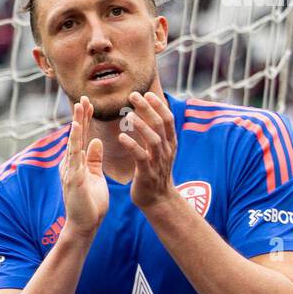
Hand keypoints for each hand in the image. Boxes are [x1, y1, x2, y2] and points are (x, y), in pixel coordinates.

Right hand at [59, 96, 107, 235]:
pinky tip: (78, 128)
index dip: (85, 120)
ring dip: (77, 123)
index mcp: (76, 163)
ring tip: (80, 107)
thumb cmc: (90, 203)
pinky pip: (74, 156)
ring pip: (73, 142)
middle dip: (80, 116)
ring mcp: (70, 170)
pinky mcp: (73, 178)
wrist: (85, 225)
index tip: (89, 103)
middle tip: (84, 97)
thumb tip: (97, 141)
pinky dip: (75, 140)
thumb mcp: (95, 176)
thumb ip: (94, 159)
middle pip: (76, 135)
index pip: (82, 137)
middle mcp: (70, 164)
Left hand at [117, 91, 178, 210]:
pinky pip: (141, 157)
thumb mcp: (160, 151)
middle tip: (134, 96)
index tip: (146, 93)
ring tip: (128, 115)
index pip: (168, 119)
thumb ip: (156, 133)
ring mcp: (158, 162)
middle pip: (160, 125)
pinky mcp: (147, 174)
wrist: (158, 200)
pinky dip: (132, 146)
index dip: (158, 105)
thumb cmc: (155, 172)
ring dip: (141, 126)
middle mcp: (166, 150)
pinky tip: (122, 137)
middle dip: (148, 109)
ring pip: (153, 140)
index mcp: (170, 143)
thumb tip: (150, 113)